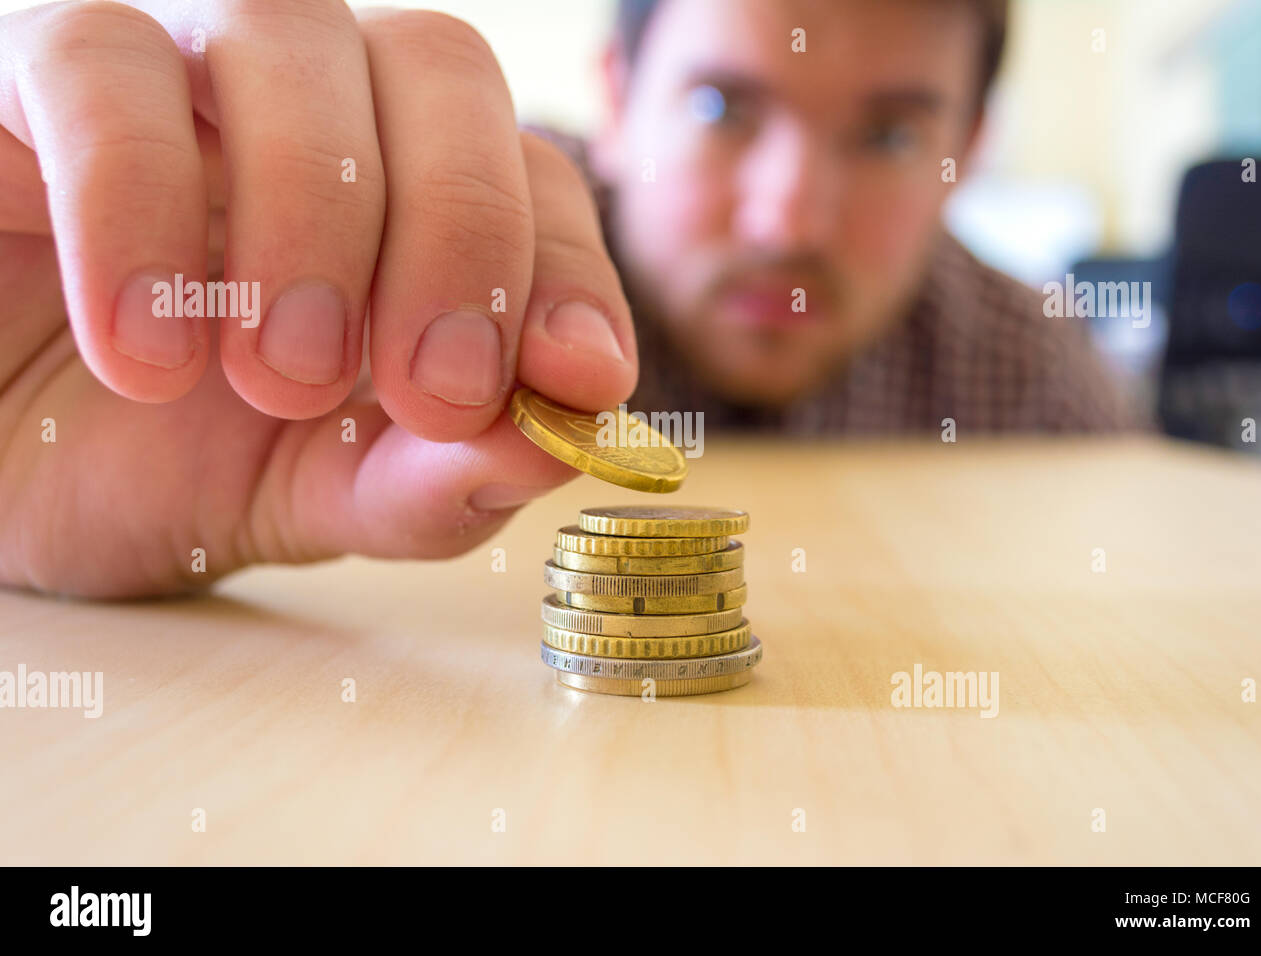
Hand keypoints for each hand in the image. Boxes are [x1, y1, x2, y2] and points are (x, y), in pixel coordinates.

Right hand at [0, 1, 637, 596]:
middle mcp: (309, 110)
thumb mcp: (309, 492)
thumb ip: (429, 477)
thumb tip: (560, 440)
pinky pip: (96, 57)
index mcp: (399, 203)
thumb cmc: (145, 463)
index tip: (577, 380)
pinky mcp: (34, 66)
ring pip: (289, 27)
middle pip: (440, 65)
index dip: (567, 271)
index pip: (533, 180)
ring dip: (314, 211)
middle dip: (460, 231)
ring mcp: (177, 71)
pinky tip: (144, 351)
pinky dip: (138, 200)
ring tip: (279, 377)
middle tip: (432, 391)